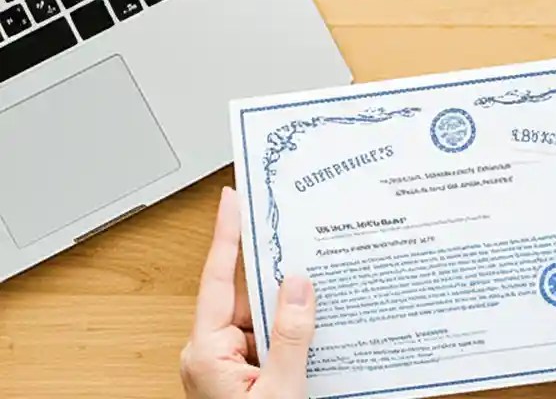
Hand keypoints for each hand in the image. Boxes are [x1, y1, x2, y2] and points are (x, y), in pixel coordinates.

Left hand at [180, 187, 316, 398]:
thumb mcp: (282, 390)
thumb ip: (292, 336)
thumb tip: (298, 284)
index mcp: (206, 352)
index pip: (219, 280)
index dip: (226, 235)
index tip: (232, 199)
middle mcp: (211, 355)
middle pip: (249, 299)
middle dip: (281, 282)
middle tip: (308, 248)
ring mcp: (228, 368)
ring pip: (266, 322)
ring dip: (296, 315)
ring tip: (326, 306)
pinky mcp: (247, 378)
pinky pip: (274, 343)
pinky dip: (298, 336)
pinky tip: (323, 334)